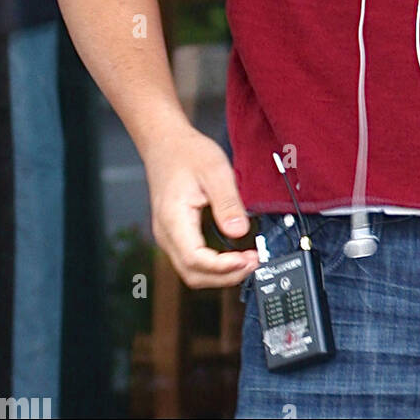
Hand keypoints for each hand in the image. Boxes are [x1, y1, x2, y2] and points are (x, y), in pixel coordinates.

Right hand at [143, 124, 259, 287]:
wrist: (166, 143)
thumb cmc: (187, 154)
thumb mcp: (215, 171)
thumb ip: (228, 203)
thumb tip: (240, 232)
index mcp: (173, 219)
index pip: (195, 259)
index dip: (222, 267)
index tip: (247, 259)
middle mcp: (166, 234)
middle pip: (193, 274)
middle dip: (225, 276)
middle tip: (253, 263)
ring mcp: (168, 236)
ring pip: (192, 271)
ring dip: (220, 274)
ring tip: (247, 261)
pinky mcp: (175, 234)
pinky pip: (192, 260)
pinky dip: (213, 265)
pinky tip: (232, 256)